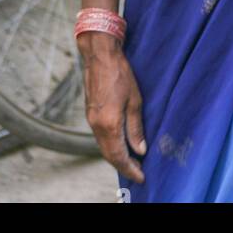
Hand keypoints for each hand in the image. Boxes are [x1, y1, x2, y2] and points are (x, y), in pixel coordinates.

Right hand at [79, 34, 146, 183]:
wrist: (100, 55)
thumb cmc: (120, 74)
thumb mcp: (135, 100)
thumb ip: (136, 127)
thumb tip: (140, 149)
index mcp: (109, 124)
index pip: (119, 156)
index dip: (130, 169)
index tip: (141, 177)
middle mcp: (97, 126)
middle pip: (109, 155)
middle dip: (123, 166)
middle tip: (138, 172)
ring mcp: (91, 120)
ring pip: (104, 147)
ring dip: (116, 157)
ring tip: (132, 161)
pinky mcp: (90, 113)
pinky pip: (100, 137)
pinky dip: (110, 146)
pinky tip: (120, 144)